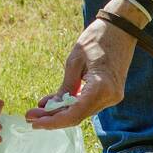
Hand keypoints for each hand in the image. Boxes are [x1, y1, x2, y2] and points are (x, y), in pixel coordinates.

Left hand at [27, 0, 141, 129]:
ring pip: (82, 112)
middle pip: (78, 116)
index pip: (74, 114)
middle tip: (31, 116)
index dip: (53, 122)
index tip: (34, 122)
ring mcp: (113, 97)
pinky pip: (89, 105)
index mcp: (101, 87)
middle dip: (53, 118)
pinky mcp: (111, 94)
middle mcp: (110, 97)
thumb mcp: (74, 61)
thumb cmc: (97, 39)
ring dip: (61, 113)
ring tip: (39, 109)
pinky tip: (55, 103)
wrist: (121, 29)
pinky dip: (72, 105)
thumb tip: (48, 108)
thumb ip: (65, 88)